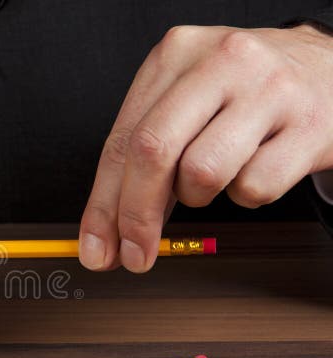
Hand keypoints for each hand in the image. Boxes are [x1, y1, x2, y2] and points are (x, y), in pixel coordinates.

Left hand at [80, 24, 332, 271]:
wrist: (327, 66)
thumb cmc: (240, 93)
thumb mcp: (182, 108)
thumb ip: (139, 168)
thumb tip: (105, 241)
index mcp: (175, 54)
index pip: (121, 140)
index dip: (103, 205)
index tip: (97, 250)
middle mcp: (220, 62)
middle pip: (153, 152)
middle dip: (136, 216)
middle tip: (135, 254)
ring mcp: (268, 90)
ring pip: (202, 173)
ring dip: (198, 195)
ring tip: (213, 176)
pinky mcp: (309, 124)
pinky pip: (254, 187)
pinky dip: (246, 194)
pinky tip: (254, 165)